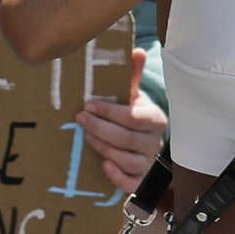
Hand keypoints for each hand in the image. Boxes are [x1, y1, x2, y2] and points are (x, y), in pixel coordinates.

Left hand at [77, 46, 166, 193]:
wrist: (142, 146)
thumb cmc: (134, 118)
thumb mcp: (133, 98)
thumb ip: (132, 76)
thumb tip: (136, 50)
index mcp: (155, 118)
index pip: (133, 116)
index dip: (109, 112)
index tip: (88, 105)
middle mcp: (154, 141)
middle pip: (127, 138)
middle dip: (101, 128)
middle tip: (80, 119)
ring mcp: (148, 162)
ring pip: (127, 159)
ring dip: (104, 147)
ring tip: (86, 137)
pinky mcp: (140, 180)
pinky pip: (131, 183)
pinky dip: (117, 176)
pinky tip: (103, 165)